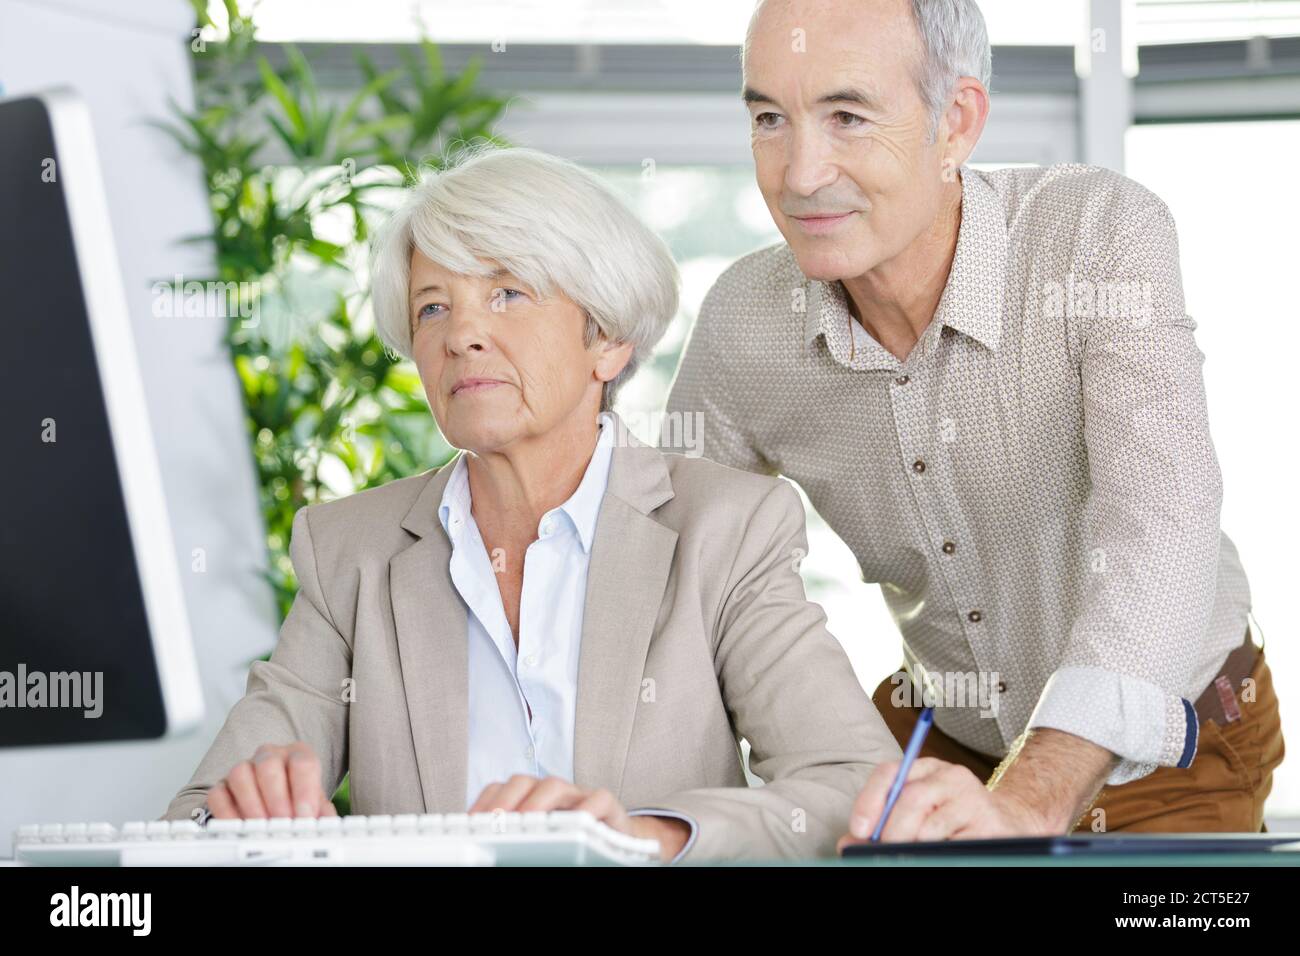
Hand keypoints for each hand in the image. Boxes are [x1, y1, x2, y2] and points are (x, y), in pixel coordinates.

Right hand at [207, 741, 338, 819]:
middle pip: (268, 764)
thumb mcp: (316, 806)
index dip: (304, 791)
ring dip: (251, 804)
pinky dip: (227, 813)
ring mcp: (244, 768)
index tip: (305, 816)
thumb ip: (322, 814)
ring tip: (261, 827)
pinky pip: (218, 794)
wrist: (279, 803)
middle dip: (276, 798)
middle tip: (281, 823)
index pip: (302, 763)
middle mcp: (270, 756)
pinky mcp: (223, 786)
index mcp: (298, 754)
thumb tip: (324, 826)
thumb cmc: (299, 800)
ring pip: (240, 773)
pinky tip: (240, 828)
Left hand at [469, 774, 688, 861]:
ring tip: (525, 825)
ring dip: (535, 802)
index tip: (469, 823)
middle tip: (493, 824)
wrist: (622, 844)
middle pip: (523, 781)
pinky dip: (586, 808)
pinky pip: (598, 798)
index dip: (485, 803)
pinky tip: (573, 826)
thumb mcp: (542, 841)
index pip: (501, 789)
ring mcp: (579, 797)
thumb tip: (484, 850)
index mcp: (531, 800)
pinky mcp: (608, 807)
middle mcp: (553, 794)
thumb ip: (517, 839)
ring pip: (555, 784)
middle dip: (504, 800)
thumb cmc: (576, 843)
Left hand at [836, 757, 1052, 851]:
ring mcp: (973, 798)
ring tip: (915, 854)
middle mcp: (950, 776)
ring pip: (932, 826)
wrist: (1010, 823)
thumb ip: (881, 825)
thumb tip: (848, 845)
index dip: (869, 801)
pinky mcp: (990, 824)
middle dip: (891, 831)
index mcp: (925, 769)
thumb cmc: (952, 820)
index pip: (890, 773)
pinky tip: (941, 854)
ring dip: (916, 846)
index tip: (858, 830)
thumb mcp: (917, 814)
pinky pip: (955, 844)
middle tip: (884, 852)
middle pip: (911, 799)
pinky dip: (941, 853)